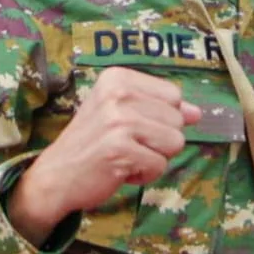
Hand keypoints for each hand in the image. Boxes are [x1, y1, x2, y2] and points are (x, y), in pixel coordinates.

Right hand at [7, 67, 200, 244]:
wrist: (56, 175)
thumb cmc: (91, 144)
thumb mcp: (121, 114)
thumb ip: (159, 109)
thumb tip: (197, 113)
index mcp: (117, 78)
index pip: (174, 95)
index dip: (161, 118)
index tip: (131, 126)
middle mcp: (118, 93)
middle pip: (178, 120)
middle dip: (158, 141)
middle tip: (125, 145)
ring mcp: (118, 120)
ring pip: (175, 143)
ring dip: (154, 158)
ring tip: (125, 156)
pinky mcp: (120, 149)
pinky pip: (159, 166)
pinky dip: (143, 175)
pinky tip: (119, 170)